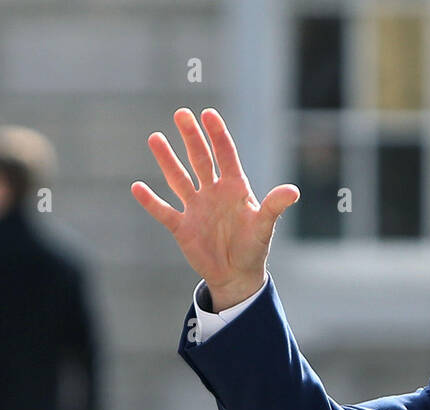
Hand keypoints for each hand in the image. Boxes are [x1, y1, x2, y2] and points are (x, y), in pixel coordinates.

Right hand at [131, 107, 299, 310]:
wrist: (236, 275)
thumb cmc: (253, 248)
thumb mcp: (265, 227)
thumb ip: (274, 206)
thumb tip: (293, 191)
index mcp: (234, 188)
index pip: (225, 155)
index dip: (217, 134)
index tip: (208, 114)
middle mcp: (213, 192)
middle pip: (200, 159)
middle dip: (191, 137)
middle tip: (181, 114)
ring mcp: (196, 208)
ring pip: (179, 179)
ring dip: (167, 160)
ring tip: (155, 138)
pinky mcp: (182, 227)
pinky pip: (164, 211)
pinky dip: (151, 201)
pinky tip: (137, 187)